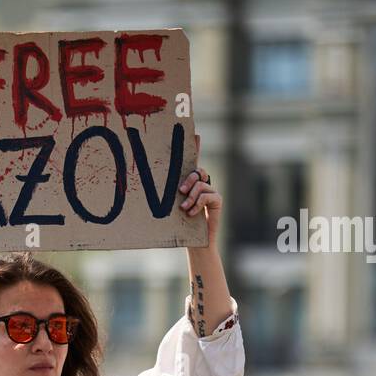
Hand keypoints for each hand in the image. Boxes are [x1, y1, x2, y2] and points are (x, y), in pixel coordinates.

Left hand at [179, 133, 221, 249]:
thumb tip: (157, 186)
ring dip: (191, 197)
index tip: (194, 134)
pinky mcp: (218, 200)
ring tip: (184, 208)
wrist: (196, 242)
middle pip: (198, 171)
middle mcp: (203, 185)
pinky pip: (207, 195)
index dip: (196, 147)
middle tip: (181, 191)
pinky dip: (198, 203)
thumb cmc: (181, 225)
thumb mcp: (173, 206)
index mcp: (191, 184)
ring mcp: (211, 191)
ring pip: (201, 184)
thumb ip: (173, 194)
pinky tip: (192, 213)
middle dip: (189, 179)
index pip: (193, 162)